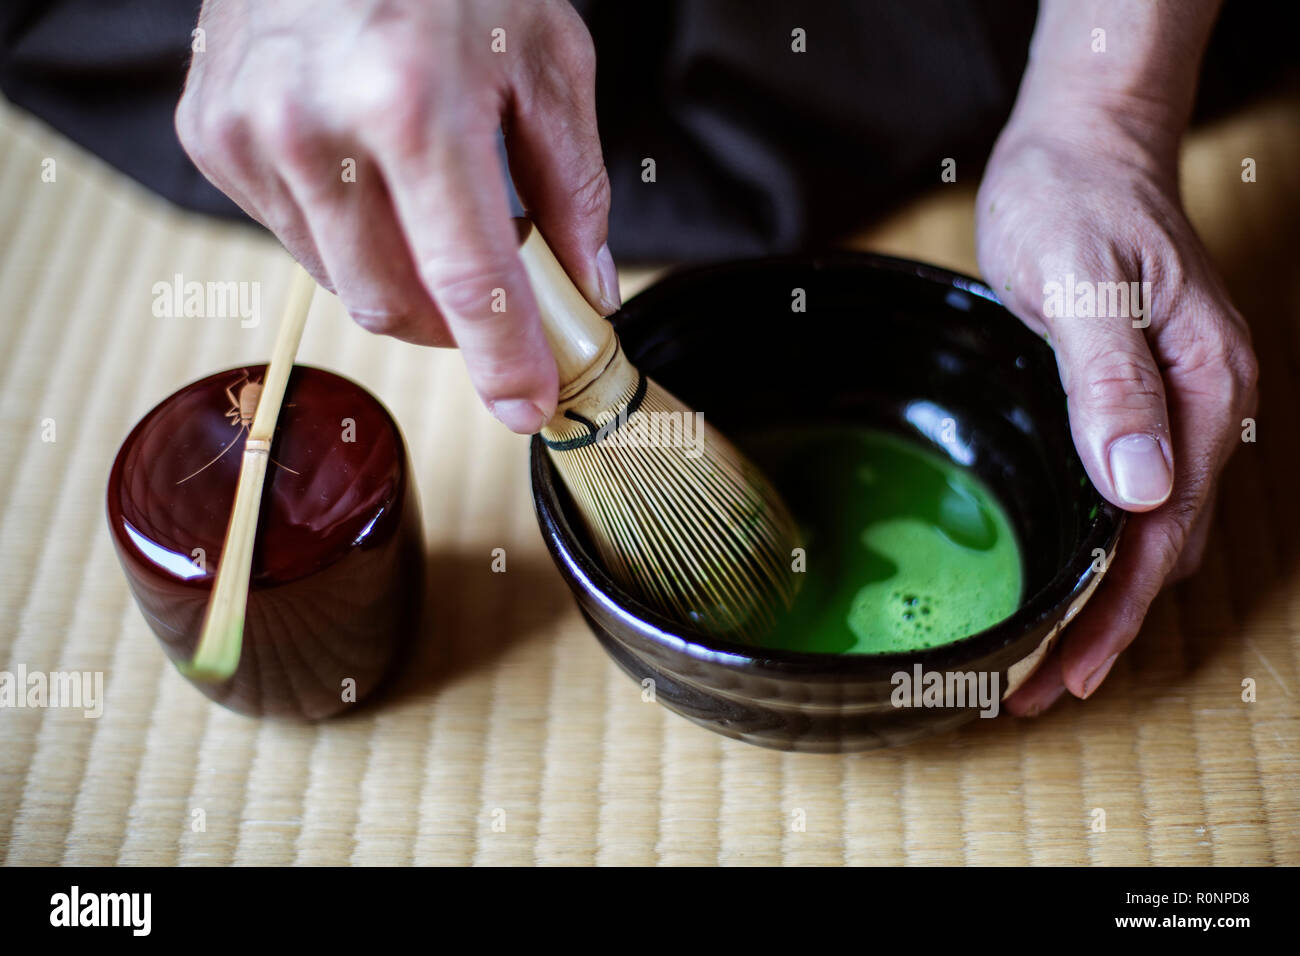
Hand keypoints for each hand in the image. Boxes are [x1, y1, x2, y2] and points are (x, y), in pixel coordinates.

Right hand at [175, 0, 618, 432]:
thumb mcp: (546, 58)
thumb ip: (572, 187)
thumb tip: (586, 286)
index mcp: (411, 103)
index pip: (465, 282)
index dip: (504, 359)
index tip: (529, 405)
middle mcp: (313, 127)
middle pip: (394, 305)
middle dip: (458, 327)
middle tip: (498, 304)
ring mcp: (250, 136)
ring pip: (343, 282)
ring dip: (403, 278)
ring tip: (435, 210)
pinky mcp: (212, 138)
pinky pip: (295, 237)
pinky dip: (348, 234)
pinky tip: (370, 174)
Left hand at [976, 108, 1257, 713]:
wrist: (1084, 148)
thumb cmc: (1075, 204)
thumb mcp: (1084, 285)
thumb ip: (1113, 385)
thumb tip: (1141, 488)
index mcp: (1205, 391)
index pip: (1163, 534)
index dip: (1114, 615)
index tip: (1062, 674)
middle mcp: (1205, 410)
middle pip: (1165, 550)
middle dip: (1106, 630)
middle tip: (1039, 692)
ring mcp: (1181, 406)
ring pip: (1153, 532)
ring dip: (1106, 601)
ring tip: (1050, 659)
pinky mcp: (1146, 397)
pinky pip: (1136, 495)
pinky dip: (1106, 548)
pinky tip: (1074, 572)